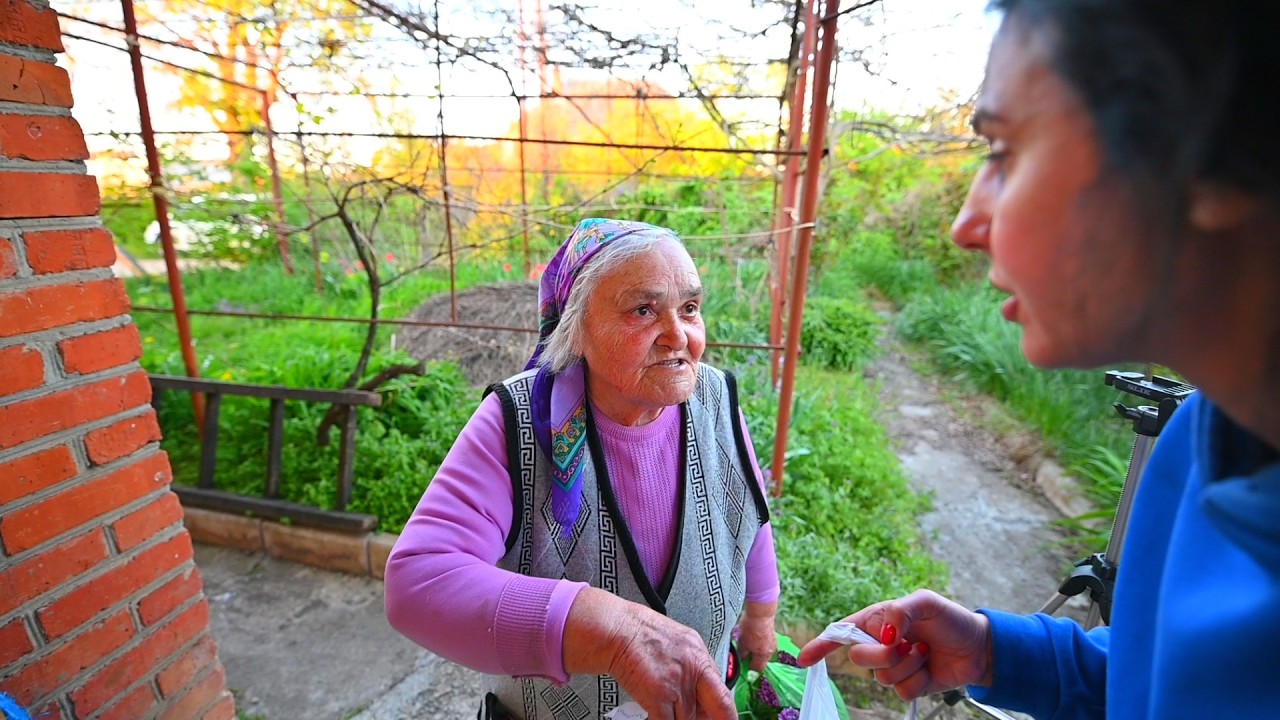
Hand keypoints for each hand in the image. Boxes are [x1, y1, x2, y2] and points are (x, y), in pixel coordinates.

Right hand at [564, 588, 735, 719]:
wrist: (616, 629)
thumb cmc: (640, 633)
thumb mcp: (678, 641)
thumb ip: (693, 666)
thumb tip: (701, 692)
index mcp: (700, 655)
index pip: (724, 694)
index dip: (723, 714)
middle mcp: (693, 668)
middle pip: (715, 710)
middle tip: (699, 719)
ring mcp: (677, 683)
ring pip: (687, 719)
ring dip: (677, 718)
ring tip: (665, 708)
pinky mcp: (658, 695)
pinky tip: (655, 714)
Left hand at [736, 600, 777, 671]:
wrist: (761, 613)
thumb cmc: (750, 628)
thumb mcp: (742, 643)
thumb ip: (742, 654)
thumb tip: (742, 659)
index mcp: (763, 656)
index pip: (757, 669)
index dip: (749, 667)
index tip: (743, 662)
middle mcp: (770, 652)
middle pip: (761, 661)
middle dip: (753, 658)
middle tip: (745, 651)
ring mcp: (773, 643)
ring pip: (764, 652)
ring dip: (757, 650)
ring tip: (749, 641)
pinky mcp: (773, 635)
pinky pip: (766, 644)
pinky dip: (760, 643)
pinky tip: (754, 635)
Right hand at [796, 589, 990, 701]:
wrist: (978, 648)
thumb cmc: (950, 619)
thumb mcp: (925, 601)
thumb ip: (901, 611)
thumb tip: (884, 635)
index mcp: (877, 621)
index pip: (841, 632)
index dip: (820, 645)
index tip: (803, 659)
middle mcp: (880, 644)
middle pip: (858, 658)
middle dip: (881, 654)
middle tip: (906, 644)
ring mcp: (893, 666)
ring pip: (880, 676)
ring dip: (906, 665)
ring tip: (924, 651)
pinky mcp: (908, 685)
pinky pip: (899, 691)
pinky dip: (917, 680)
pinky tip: (929, 667)